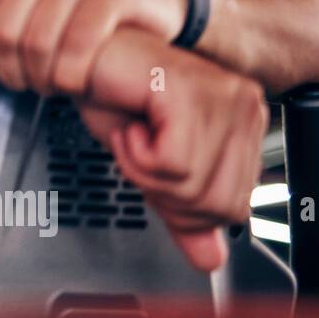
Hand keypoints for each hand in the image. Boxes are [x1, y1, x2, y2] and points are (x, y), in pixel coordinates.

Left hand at [0, 0, 188, 95]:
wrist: (146, 5)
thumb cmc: (70, 0)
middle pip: (4, 29)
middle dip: (10, 69)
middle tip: (23, 81)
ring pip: (38, 41)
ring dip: (40, 77)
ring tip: (47, 83)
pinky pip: (78, 44)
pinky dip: (70, 75)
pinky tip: (73, 81)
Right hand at [77, 29, 269, 271]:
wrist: (74, 59)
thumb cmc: (109, 94)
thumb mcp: (151, 165)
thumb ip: (182, 210)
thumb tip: (208, 258)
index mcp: (243, 122)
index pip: (234, 208)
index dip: (182, 206)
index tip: (154, 161)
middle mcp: (244, 105)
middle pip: (218, 204)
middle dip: (162, 191)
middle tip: (139, 149)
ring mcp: (223, 95)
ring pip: (193, 186)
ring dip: (142, 169)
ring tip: (133, 132)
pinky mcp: (190, 92)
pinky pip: (172, 163)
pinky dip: (135, 154)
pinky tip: (129, 123)